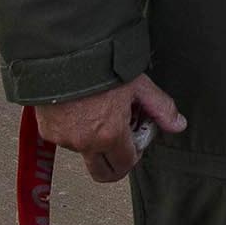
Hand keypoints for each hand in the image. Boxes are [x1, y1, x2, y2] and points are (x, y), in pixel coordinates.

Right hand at [33, 76, 185, 183]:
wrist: (62, 52)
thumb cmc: (100, 65)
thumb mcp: (138, 84)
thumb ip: (160, 108)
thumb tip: (178, 124)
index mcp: (109, 135)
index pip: (125, 166)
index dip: (134, 154)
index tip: (135, 137)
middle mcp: (84, 143)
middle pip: (102, 173)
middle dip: (114, 161)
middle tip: (120, 137)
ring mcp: (63, 139)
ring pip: (84, 152)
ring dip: (94, 141)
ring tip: (99, 110)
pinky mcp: (47, 131)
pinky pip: (65, 139)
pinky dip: (75, 129)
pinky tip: (81, 107)